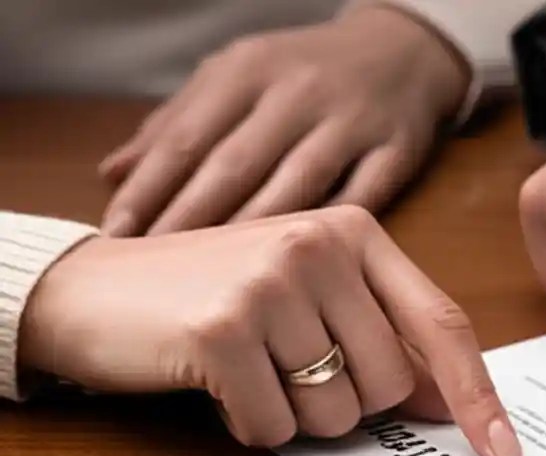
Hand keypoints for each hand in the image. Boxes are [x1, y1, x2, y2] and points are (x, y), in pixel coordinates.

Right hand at [19, 206, 522, 455]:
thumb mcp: (307, 293)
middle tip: (292, 369)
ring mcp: (271, 284)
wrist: (92, 289)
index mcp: (354, 232)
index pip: (442, 324)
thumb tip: (450, 403)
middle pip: (393, 385)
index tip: (504, 449)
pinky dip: (250, 427)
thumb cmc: (211, 294)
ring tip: (252, 369)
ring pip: (338, 413)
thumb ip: (382, 334)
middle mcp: (319, 247)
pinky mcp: (222, 330)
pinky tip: (218, 383)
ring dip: (297, 416)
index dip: (477, 395)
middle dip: (350, 403)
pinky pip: (276, 429)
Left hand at [98, 4, 468, 236]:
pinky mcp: (396, 152)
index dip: (149, 190)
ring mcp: (352, 122)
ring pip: (295, 188)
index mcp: (248, 70)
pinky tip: (298, 269)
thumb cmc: (303, 71)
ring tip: (215, 281)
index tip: (116, 235)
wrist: (401, 52)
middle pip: (235, 166)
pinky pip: (359, 201)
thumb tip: (112, 174)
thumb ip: (176, 122)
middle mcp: (298, 92)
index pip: (187, 137)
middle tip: (157, 269)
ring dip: (251, 237)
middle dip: (190, 221)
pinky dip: (325, 235)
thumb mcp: (235, 77)